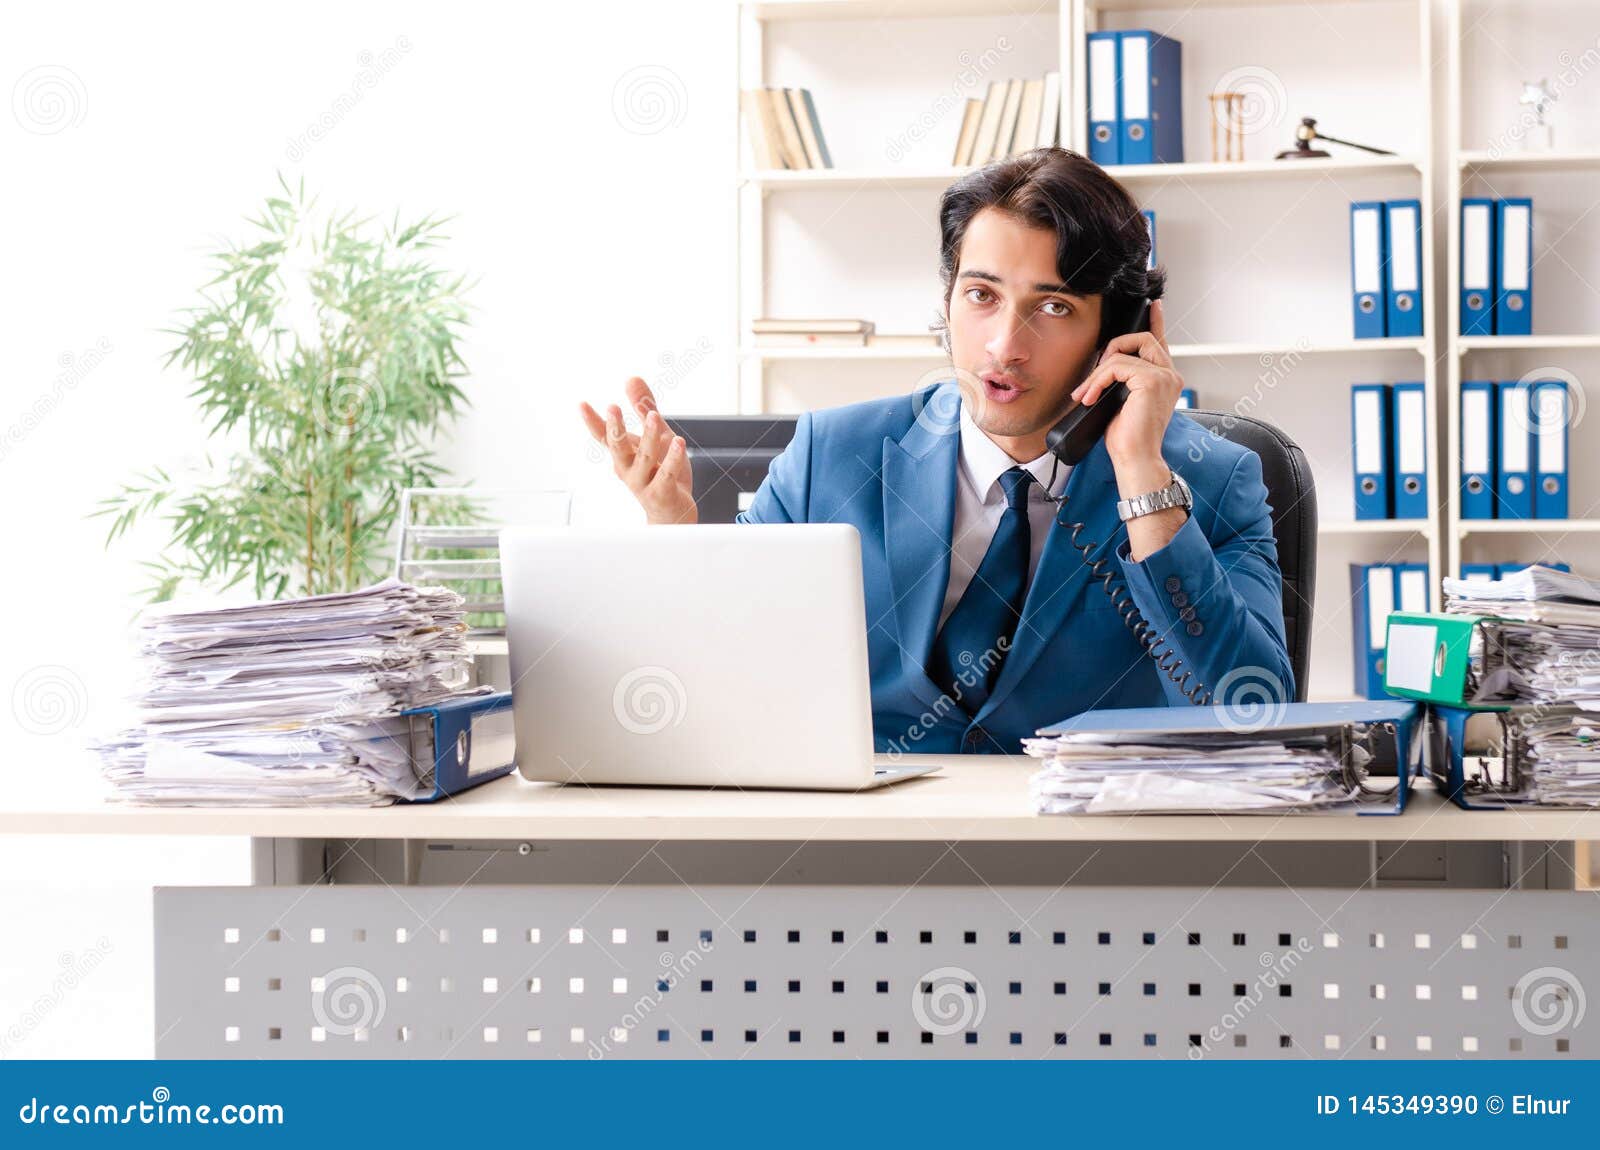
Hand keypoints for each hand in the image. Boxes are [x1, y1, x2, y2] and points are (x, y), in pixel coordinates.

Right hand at [579, 377, 697, 524]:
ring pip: (644, 458)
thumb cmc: (661, 473)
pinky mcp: (661, 493)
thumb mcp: (655, 435)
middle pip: (618, 447)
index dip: (593, 421)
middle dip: (615, 428)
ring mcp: (643, 483)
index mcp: (624, 455)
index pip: (604, 436)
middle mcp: (628, 469)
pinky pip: (666, 474)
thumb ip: (644, 408)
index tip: (582, 404)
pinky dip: (672, 458)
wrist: (673, 513)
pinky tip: (678, 442)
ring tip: (653, 415)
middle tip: (612, 408)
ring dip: (648, 436)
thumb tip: (631, 378)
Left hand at [1070, 298, 1182, 475]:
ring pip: (1123, 352)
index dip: (1157, 322)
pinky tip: (1090, 398)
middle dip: (1112, 348)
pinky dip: (1097, 380)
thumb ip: (1122, 381)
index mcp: (1166, 379)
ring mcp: (1164, 376)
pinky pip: (1115, 366)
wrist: (1135, 459)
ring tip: (1087, 394)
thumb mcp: (1121, 402)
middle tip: (1094, 376)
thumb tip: (1104, 366)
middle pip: (1141, 338)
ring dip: (1097, 372)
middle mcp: (1170, 375)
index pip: (1160, 343)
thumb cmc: (1127, 438)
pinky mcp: (1151, 381)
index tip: (1154, 305)